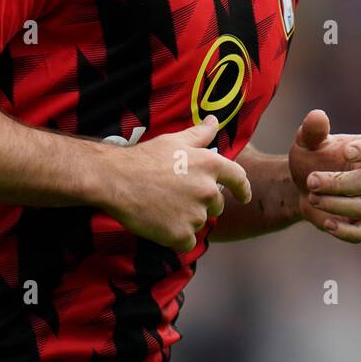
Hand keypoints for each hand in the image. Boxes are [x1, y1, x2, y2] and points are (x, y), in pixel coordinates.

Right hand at [99, 116, 251, 254]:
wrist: (117, 180)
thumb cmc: (145, 157)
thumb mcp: (175, 140)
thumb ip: (200, 134)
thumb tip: (214, 120)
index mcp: (210, 165)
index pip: (238, 178)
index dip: (242, 189)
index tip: (243, 196)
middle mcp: (208, 190)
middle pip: (216, 204)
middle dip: (202, 203)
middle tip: (176, 196)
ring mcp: (195, 214)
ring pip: (200, 223)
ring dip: (187, 219)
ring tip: (163, 207)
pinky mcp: (180, 234)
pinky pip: (186, 241)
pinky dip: (176, 237)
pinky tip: (160, 224)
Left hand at [289, 109, 360, 243]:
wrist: (302, 185)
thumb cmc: (311, 157)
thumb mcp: (306, 142)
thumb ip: (312, 130)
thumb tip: (317, 116)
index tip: (345, 152)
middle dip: (337, 182)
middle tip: (310, 180)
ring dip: (336, 204)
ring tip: (312, 197)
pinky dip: (344, 231)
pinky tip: (326, 223)